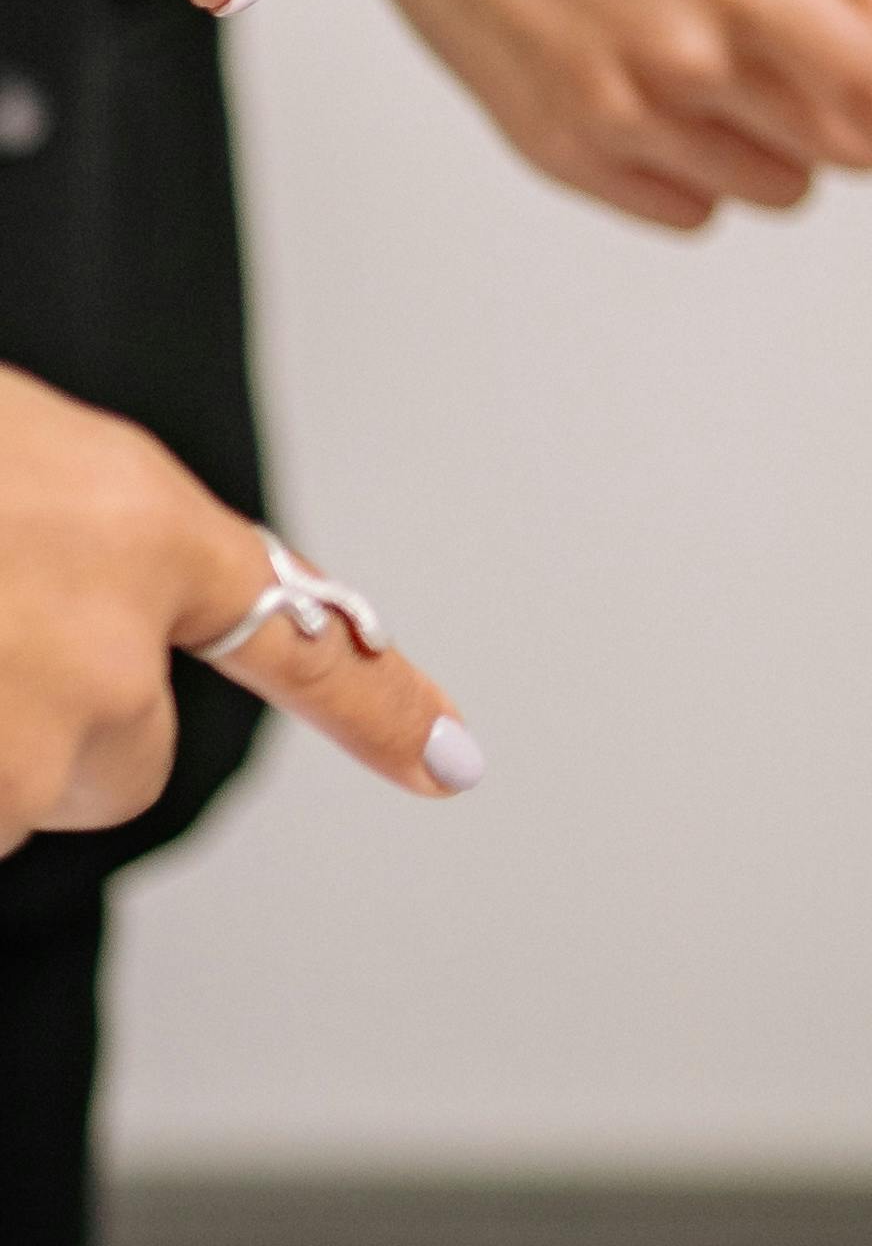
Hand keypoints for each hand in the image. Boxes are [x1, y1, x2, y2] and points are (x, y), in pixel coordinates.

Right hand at [0, 365, 479, 844]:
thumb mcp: (18, 452)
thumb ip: (88, 537)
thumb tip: (72, 578)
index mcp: (136, 530)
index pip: (300, 639)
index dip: (380, 707)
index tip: (454, 762)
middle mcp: (109, 652)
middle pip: (126, 753)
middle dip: (45, 718)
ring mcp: (35, 745)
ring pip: (23, 793)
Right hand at [373, 0, 871, 258]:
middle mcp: (691, 62)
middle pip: (849, 154)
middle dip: (846, 102)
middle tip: (775, 17)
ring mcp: (620, 114)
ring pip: (777, 190)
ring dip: (775, 136)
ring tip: (699, 38)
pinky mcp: (559, 149)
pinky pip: (691, 211)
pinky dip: (700, 164)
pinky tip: (649, 76)